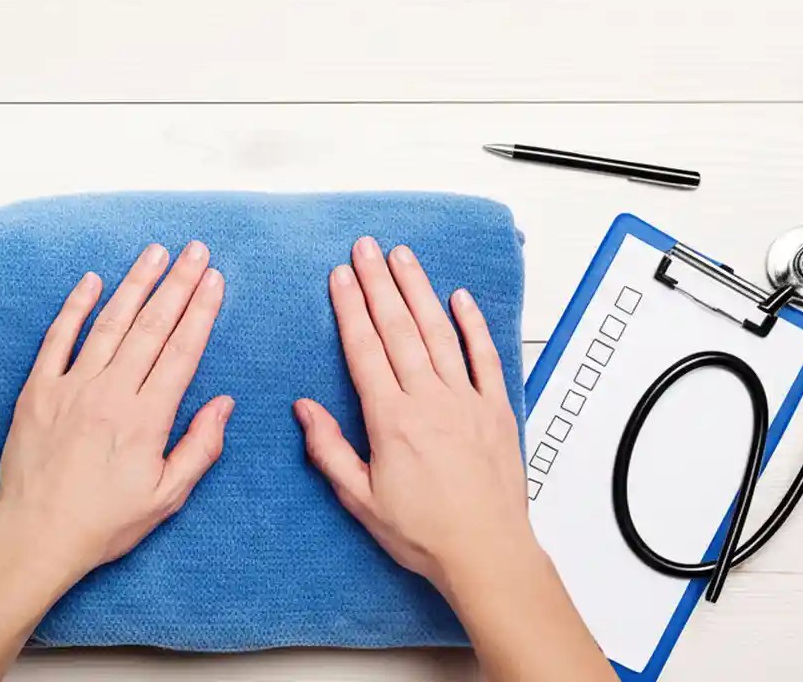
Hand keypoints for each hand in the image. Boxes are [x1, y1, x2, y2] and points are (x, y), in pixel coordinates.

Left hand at [0, 240, 232, 591]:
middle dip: (178, 285)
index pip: (181, 352)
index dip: (201, 312)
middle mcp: (110, 394)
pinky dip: (75, 307)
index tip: (215, 280)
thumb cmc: (102, 523)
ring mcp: (71, 387)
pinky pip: (58, 339)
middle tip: (196, 251)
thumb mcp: (166, 497)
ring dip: (135, 284)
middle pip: (151, 327)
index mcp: (146, 419)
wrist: (35, 537)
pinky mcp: (38, 391)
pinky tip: (91, 281)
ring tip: (155, 253)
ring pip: (109, 323)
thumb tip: (223, 405)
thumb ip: (200, 448)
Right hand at [295, 237, 532, 589]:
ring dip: (419, 290)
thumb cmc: (426, 534)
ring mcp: (466, 400)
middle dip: (379, 283)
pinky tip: (460, 297)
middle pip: (399, 329)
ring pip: (439, 332)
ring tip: (403, 257)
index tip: (340, 277)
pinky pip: (485, 356)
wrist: (486, 552)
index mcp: (392, 421)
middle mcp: (429, 401)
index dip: (350, 309)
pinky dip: (473, 324)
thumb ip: (330, 451)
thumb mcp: (362, 500)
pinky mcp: (496, 409)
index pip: (365, 350)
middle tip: (365, 249)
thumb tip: (305, 410)